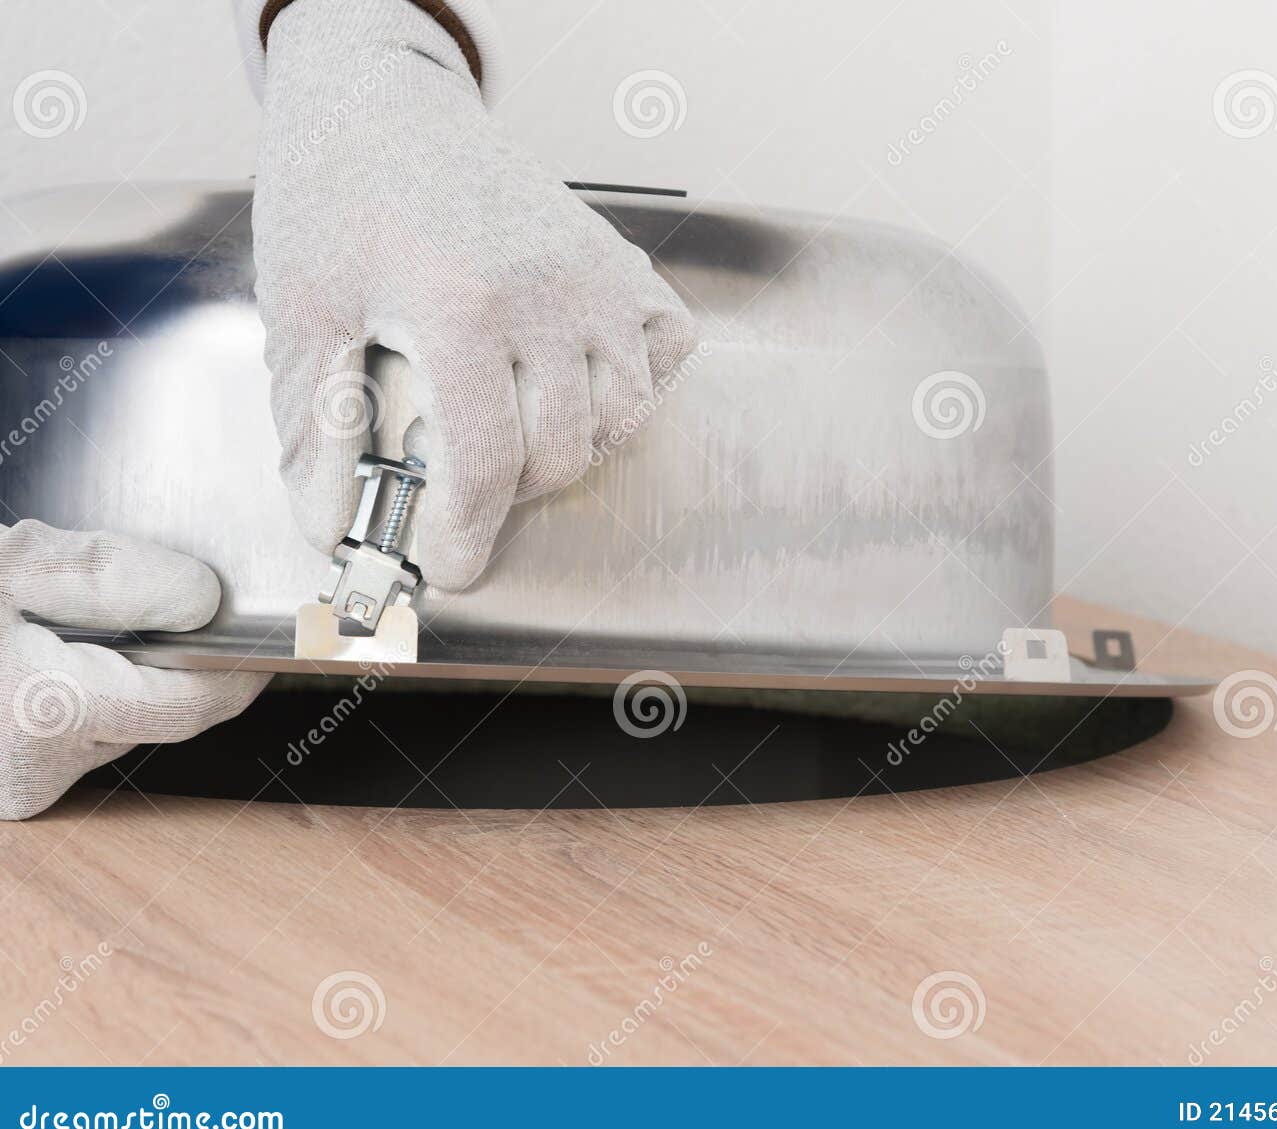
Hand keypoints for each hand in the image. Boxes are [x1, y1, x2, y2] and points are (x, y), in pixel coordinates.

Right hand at [0, 521, 269, 819]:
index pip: (195, 705)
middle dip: (174, 659)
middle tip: (169, 603)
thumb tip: (200, 599)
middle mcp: (35, 770)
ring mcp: (16, 784)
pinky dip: (84, 687)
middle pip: (160, 713)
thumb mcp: (11, 566)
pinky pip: (77, 731)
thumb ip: (112, 576)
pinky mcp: (7, 777)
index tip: (272, 637)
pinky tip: (50, 649)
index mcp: (46, 715)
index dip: (240, 666)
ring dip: (124, 672)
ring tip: (72, 620)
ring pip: (119, 722)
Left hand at [250, 0, 698, 589]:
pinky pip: (666, 353)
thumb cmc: (337, 197)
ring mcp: (597, 276)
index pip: (483, 464)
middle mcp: (547, 293)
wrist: (385, 102)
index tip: (451, 564)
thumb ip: (311, 426)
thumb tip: (329, 524)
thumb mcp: (298, 310)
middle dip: (506, 491)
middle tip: (457, 473)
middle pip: (557, 456)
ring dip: (570, 446)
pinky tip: (574, 377)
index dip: (466, 535)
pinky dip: (634, 385)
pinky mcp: (624, 261)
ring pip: (622, 419)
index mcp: (458, 305)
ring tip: (513, 427)